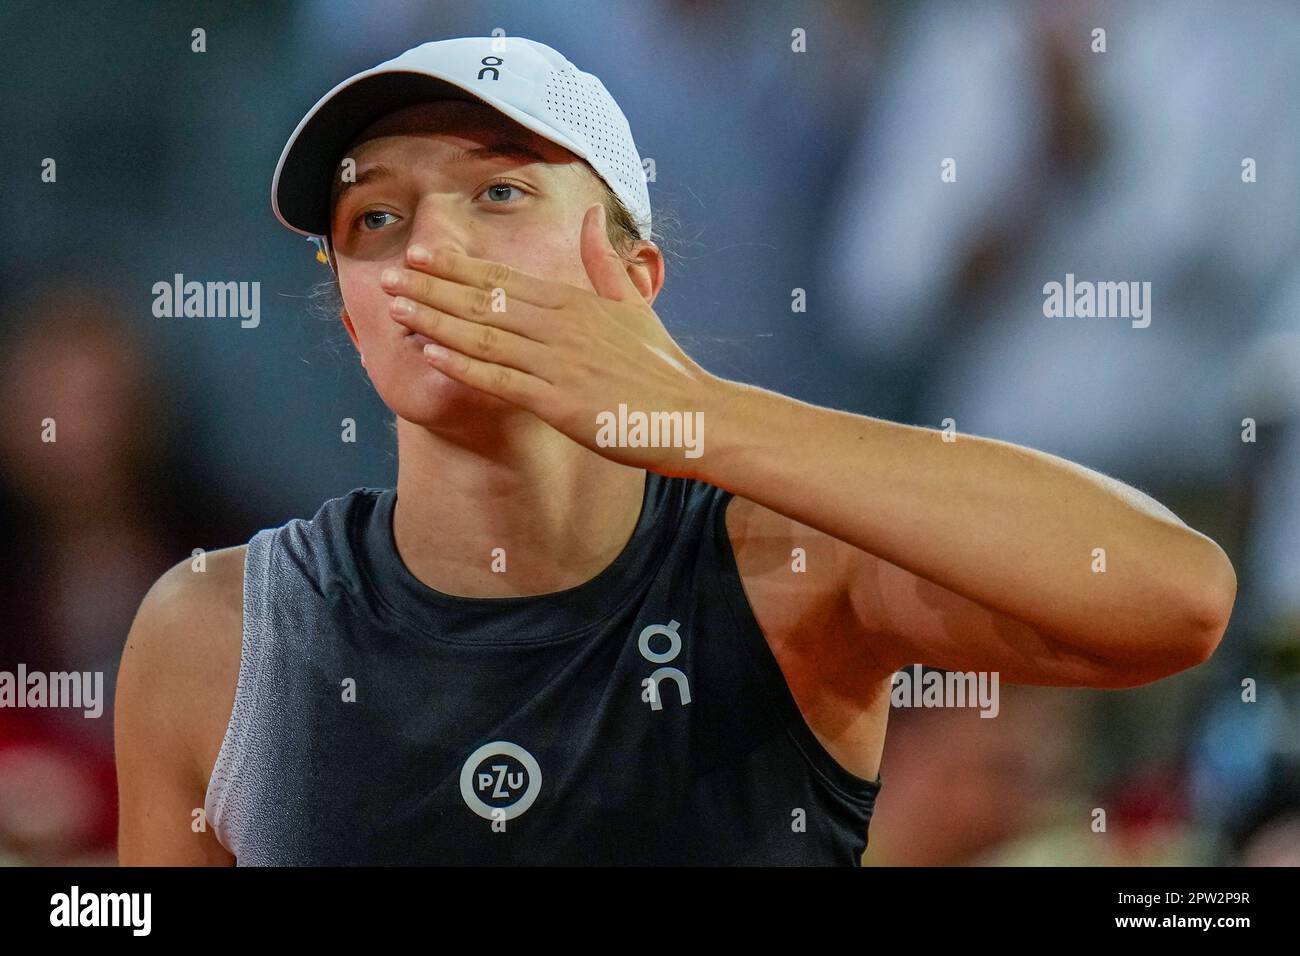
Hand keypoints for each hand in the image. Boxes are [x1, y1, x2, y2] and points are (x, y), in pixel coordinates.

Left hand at [380, 203, 722, 475]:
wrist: (693, 414)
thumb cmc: (663, 365)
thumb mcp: (633, 303)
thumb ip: (603, 261)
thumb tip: (590, 216)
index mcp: (574, 301)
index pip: (502, 278)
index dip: (456, 267)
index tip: (419, 256)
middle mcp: (561, 325)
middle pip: (483, 301)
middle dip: (431, 289)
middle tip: (387, 279)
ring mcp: (558, 363)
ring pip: (484, 337)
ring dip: (436, 323)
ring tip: (398, 313)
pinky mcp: (560, 402)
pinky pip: (501, 381)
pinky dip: (464, 367)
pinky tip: (433, 356)